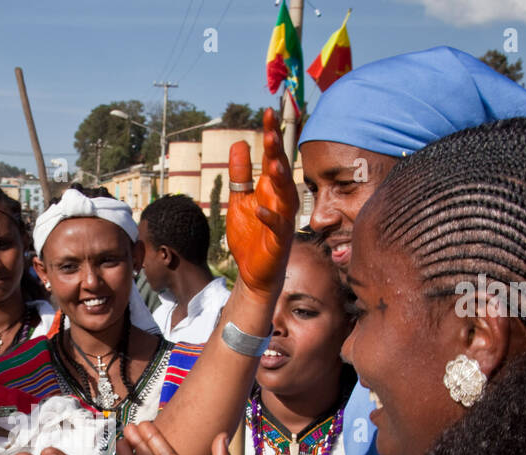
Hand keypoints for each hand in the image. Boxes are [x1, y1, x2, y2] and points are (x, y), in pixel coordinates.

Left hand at [225, 107, 298, 300]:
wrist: (253, 272)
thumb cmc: (251, 236)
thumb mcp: (239, 199)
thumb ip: (240, 174)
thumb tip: (240, 143)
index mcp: (272, 189)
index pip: (275, 156)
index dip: (272, 135)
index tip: (267, 112)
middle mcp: (282, 200)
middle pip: (283, 170)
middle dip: (277, 151)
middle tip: (270, 130)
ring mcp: (283, 220)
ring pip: (286, 194)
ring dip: (279, 177)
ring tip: (272, 160)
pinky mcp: (279, 241)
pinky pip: (277, 226)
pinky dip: (269, 217)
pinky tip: (259, 208)